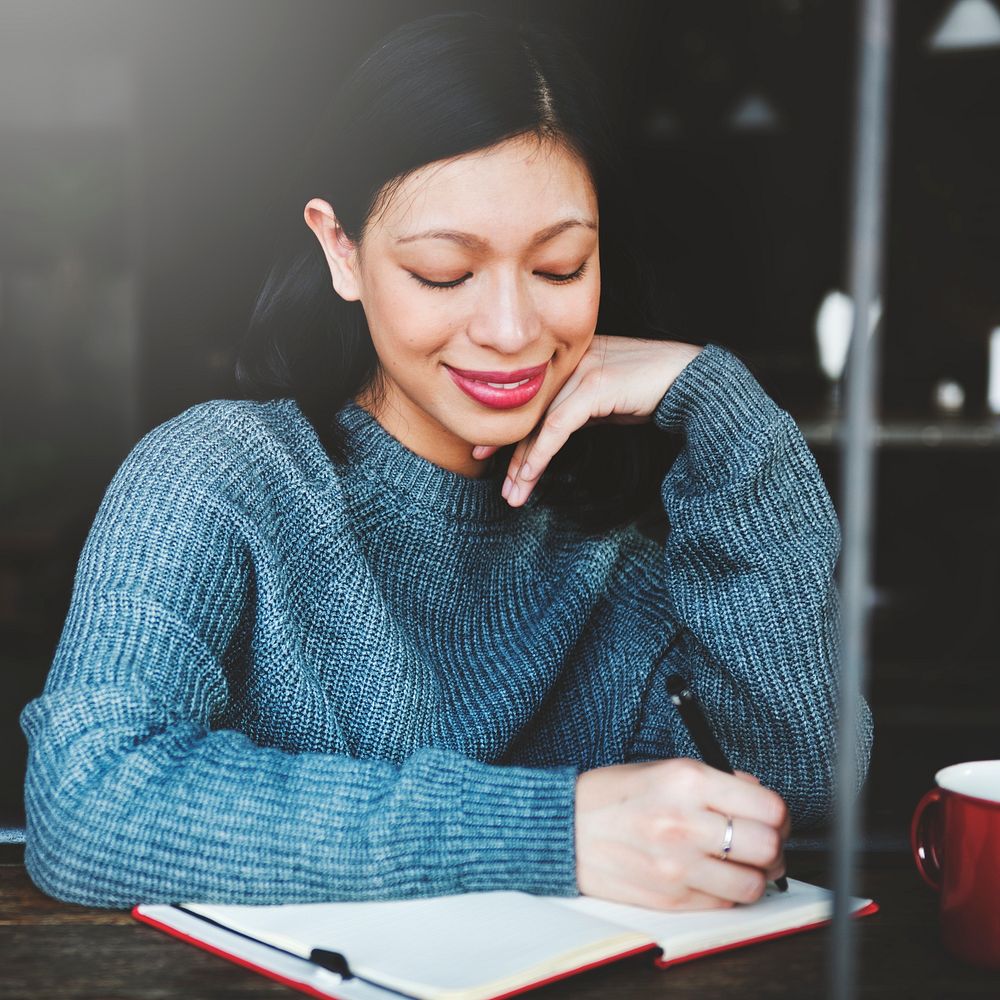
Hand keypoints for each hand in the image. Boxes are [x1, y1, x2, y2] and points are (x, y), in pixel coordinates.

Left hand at [471, 336, 702, 505]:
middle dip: (509, 452)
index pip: (529, 401)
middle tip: (493, 481)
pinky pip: (558, 427)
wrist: (691, 380)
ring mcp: (581, 372)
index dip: (508, 431)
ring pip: (539, 423)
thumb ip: (576, 411)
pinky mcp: (594, 386)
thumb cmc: (651, 390)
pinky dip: (540, 454)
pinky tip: (529, 476)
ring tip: (513, 494)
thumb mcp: (604, 402)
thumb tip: (551, 434)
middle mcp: (570, 362)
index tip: (488, 456)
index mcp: (568, 362)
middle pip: (529, 412)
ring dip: (523, 464)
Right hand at [574, 758, 789, 909]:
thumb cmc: (612, 796)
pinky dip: (728, 891)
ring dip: (755, 874)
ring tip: (740, 862)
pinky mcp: (671, 898)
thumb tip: (759, 796)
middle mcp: (685, 823)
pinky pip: (725, 903)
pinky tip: (713, 874)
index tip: (772, 816)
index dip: (779, 814)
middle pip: (768, 847)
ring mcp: (678, 866)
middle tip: (762, 840)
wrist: (564, 830)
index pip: (767, 807)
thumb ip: (715, 781)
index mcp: (687, 780)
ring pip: (753, 884)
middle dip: (773, 845)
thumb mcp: (664, 769)